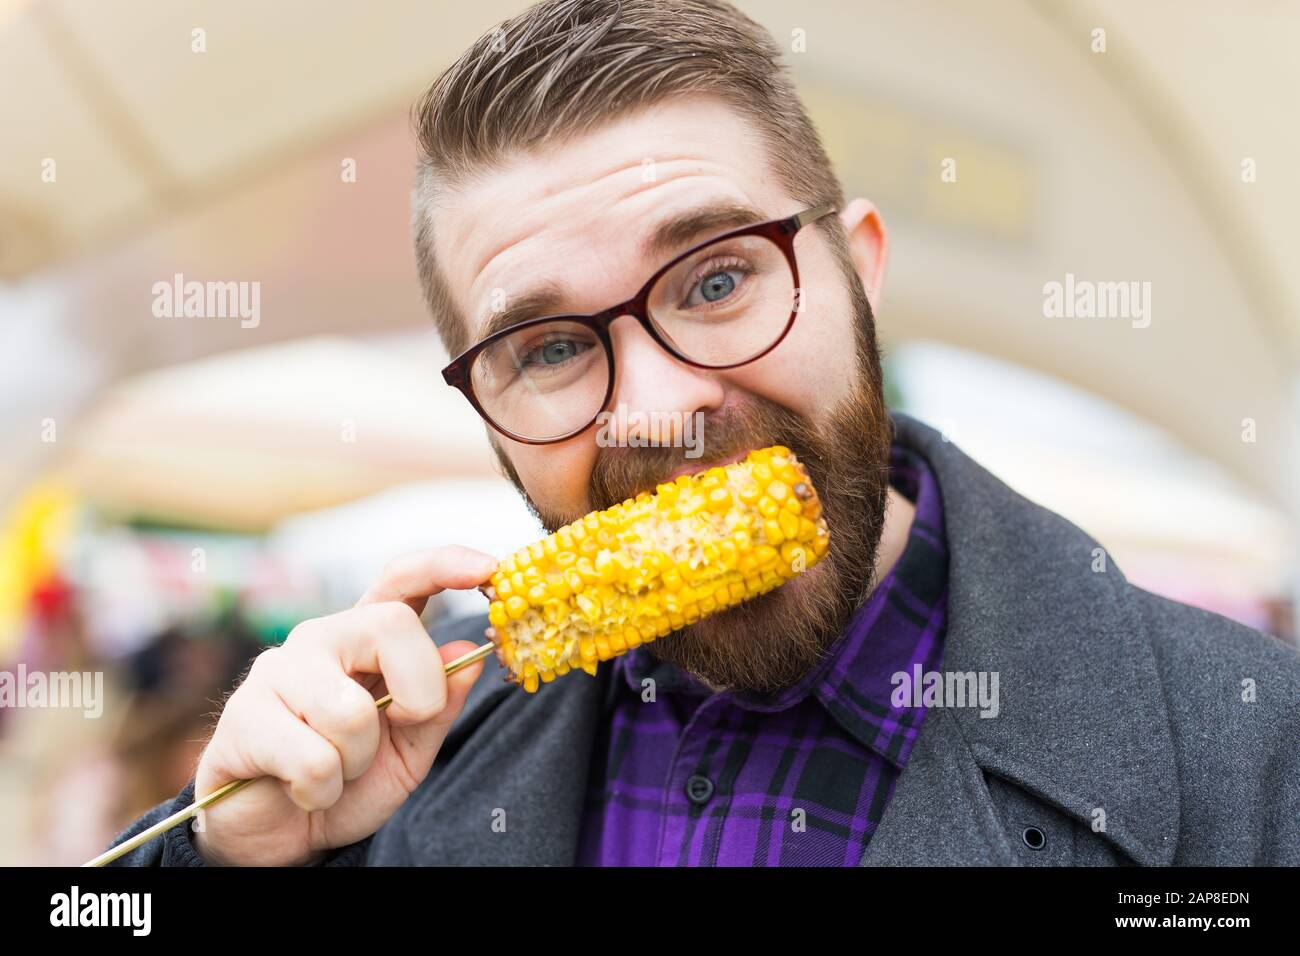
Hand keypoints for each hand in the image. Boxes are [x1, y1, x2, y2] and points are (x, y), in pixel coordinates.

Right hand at [192, 545, 496, 865]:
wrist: (278, 835)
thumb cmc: (345, 784)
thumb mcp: (409, 751)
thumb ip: (439, 706)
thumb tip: (469, 655)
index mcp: (366, 640)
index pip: (403, 580)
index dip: (445, 566)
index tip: (490, 569)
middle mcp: (321, 638)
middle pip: (392, 625)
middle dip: (417, 696)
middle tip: (392, 733)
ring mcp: (277, 670)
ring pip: (351, 711)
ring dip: (356, 762)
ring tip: (334, 771)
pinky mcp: (243, 715)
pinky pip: (313, 759)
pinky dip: (321, 790)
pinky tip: (302, 789)